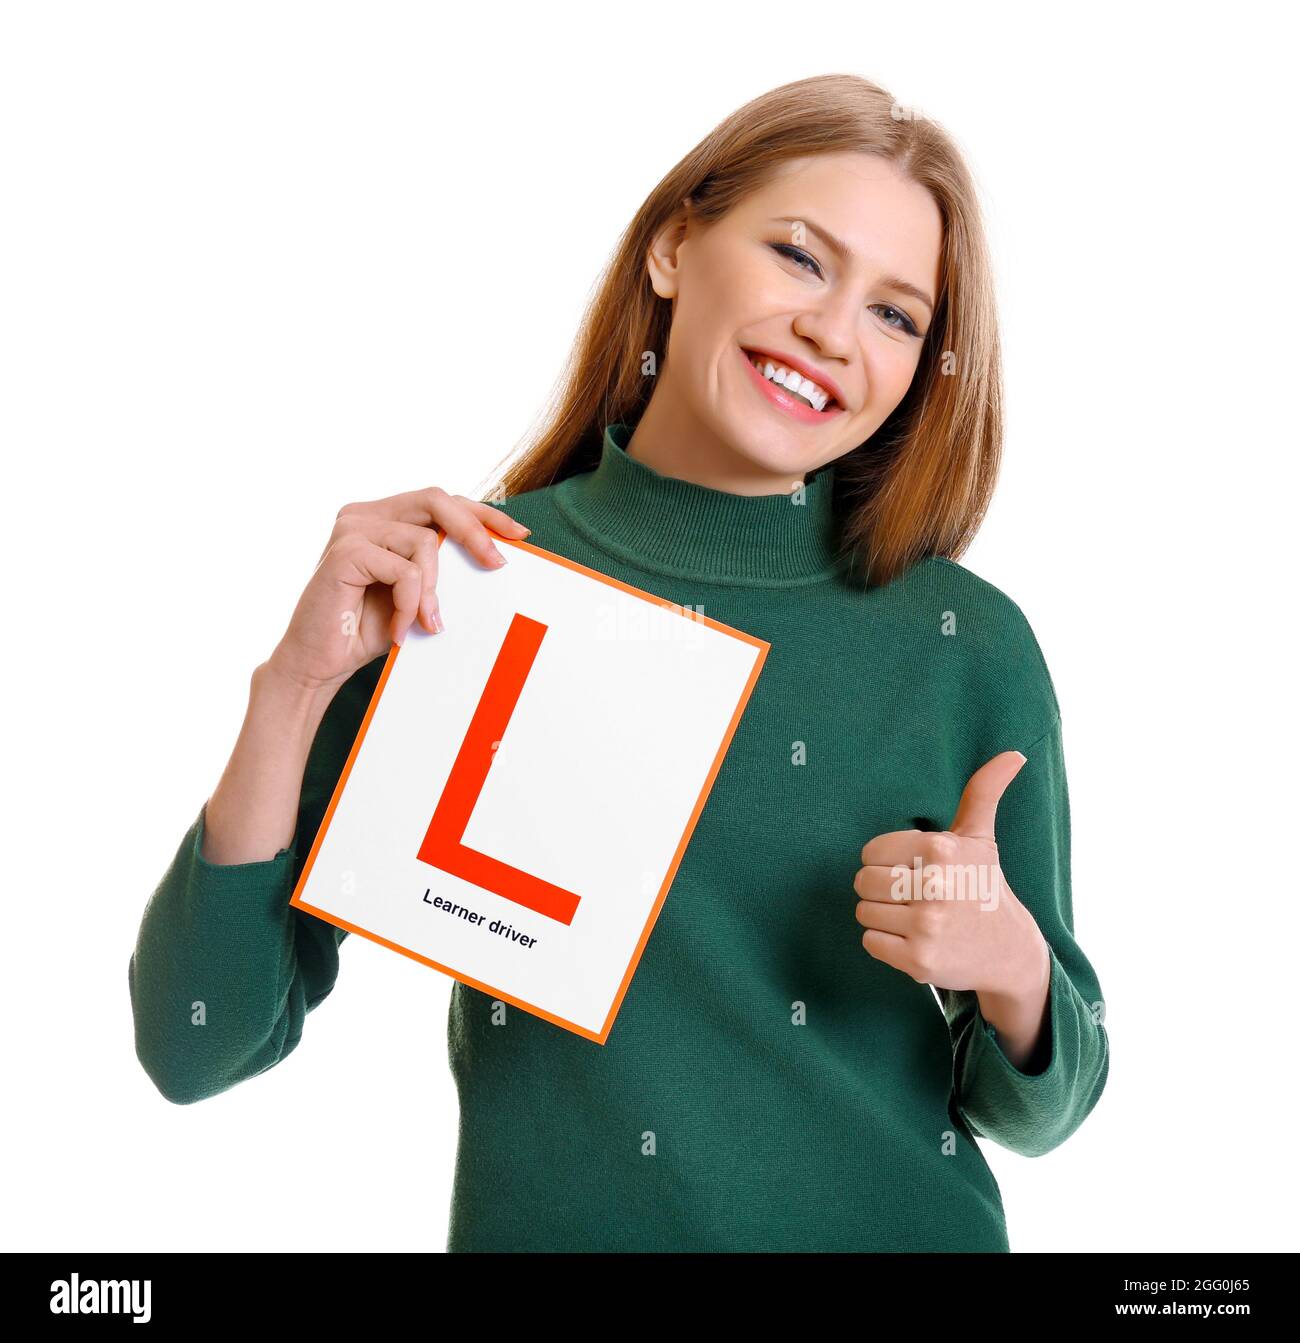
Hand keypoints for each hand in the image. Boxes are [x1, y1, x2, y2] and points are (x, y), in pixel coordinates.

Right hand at [266, 486, 530, 693]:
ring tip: (426, 624)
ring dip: (434, 591)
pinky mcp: (345, 552)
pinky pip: (405, 572)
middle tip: (497, 565)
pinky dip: (412, 604)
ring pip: (425, 542)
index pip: (442, 502)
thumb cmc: (368, 629)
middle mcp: (365, 514)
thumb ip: (442, 569)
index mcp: (383, 516)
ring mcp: (352, 528)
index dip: (482, 514)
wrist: (318, 663)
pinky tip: (400, 630)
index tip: (519, 535)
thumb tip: (494, 557)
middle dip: (475, 531)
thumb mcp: (416, 594)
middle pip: (436, 500)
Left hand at [852, 751, 1047, 1000]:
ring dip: (883, 916)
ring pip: (864, 912)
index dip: (886, 861)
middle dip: (880, 889)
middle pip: (863, 881)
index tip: (913, 870)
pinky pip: (870, 942)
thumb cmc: (984, 887)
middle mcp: (934, 886)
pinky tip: (914, 939)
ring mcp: (926, 927)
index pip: (871, 851)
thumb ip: (983, 792)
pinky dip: (885, 943)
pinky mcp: (918, 961)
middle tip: (912, 896)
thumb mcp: (981, 839)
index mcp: (941, 849)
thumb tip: (1014, 754)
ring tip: (915, 917)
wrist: (1010, 952)